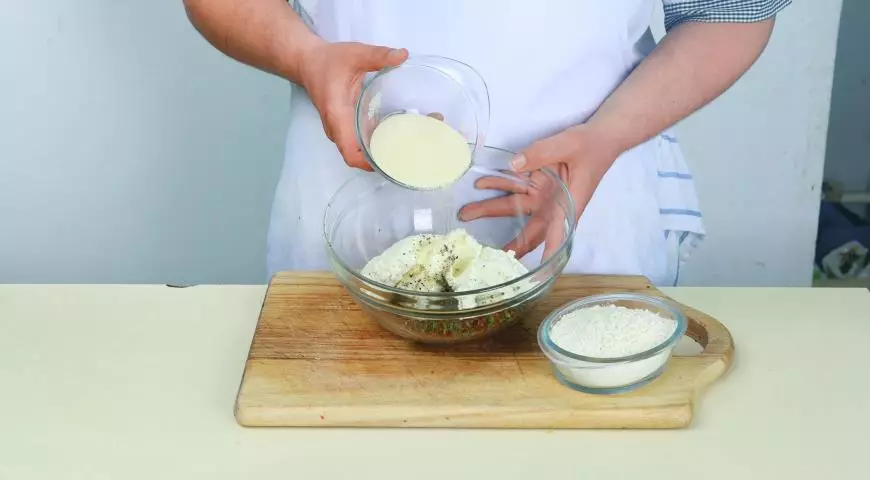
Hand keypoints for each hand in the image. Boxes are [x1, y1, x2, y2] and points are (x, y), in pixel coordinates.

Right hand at [298, 42, 407, 169]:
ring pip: (355, 150)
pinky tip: (390, 135)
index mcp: (338, 116)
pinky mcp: (341, 125)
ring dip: (374, 152)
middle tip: (404, 155)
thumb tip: (403, 55)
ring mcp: (337, 129)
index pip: (350, 153)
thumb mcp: (355, 54)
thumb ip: (379, 55)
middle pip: (355, 156)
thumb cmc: (328, 61)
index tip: (389, 160)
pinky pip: (355, 141)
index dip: (368, 163)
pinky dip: (370, 142)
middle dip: (378, 159)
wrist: (306, 62)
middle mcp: (336, 128)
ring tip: (401, 148)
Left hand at [458, 124, 619, 258]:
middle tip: (487, 255)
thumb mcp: (569, 145)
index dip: (547, 256)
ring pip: (513, 207)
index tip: (537, 276)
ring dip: (489, 208)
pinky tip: (481, 183)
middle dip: (508, 243)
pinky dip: (497, 184)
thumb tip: (514, 165)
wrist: (601, 136)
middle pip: (529, 229)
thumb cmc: (592, 146)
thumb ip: (541, 153)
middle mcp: (554, 205)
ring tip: (465, 213)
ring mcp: (543, 194)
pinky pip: (513, 186)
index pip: (557, 236)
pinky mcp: (536, 182)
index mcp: (569, 205)